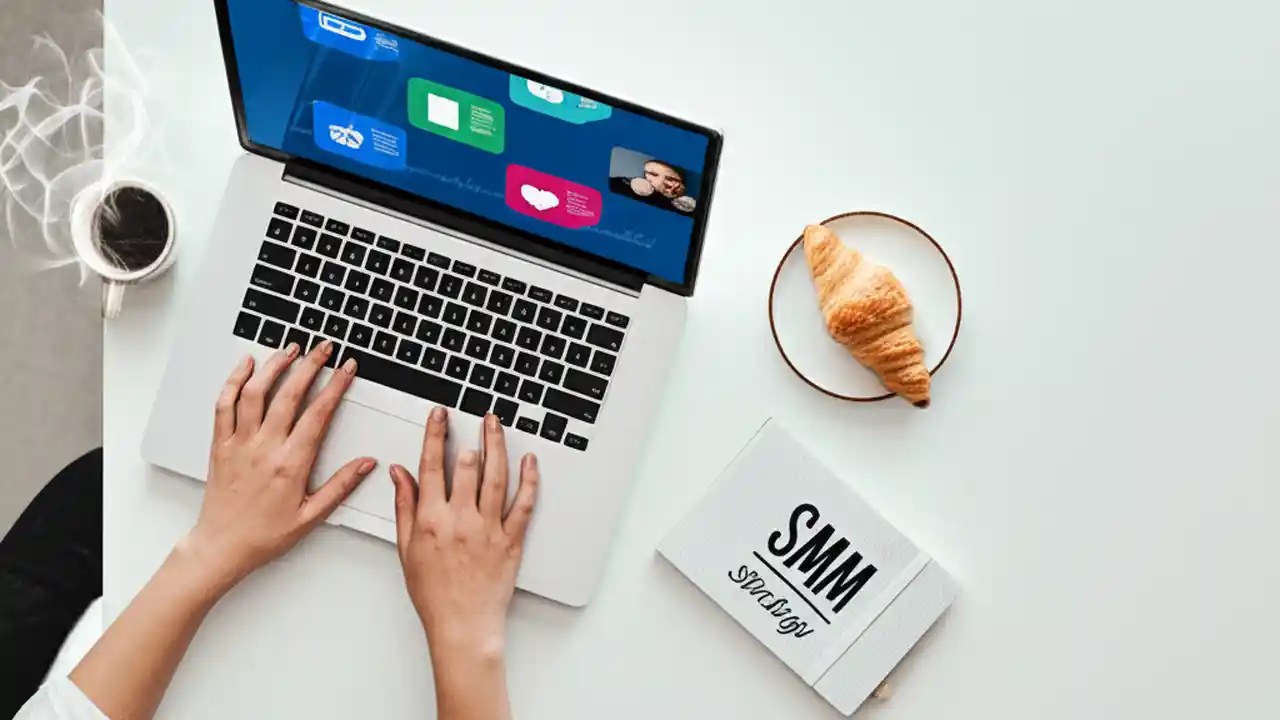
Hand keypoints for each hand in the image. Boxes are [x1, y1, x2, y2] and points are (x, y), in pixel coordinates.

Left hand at [183, 341, 377, 591]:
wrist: (222, 546)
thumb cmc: (265, 535)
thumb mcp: (312, 515)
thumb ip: (341, 486)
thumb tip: (366, 464)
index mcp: (291, 463)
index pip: (318, 413)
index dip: (336, 386)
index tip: (347, 368)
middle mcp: (264, 448)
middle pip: (289, 394)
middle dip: (310, 365)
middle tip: (324, 348)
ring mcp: (239, 443)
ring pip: (255, 393)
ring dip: (274, 366)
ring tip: (291, 349)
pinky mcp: (220, 445)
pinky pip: (224, 405)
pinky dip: (234, 381)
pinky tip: (246, 366)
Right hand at [389, 408, 538, 659]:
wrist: (462, 625)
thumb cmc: (433, 593)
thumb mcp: (407, 548)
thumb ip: (404, 506)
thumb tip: (399, 473)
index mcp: (432, 520)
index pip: (432, 466)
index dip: (436, 435)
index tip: (440, 414)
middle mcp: (461, 520)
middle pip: (468, 466)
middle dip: (472, 435)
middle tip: (478, 414)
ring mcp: (489, 529)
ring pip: (497, 478)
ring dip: (498, 446)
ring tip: (498, 425)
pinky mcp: (511, 540)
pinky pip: (524, 504)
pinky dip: (529, 480)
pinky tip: (530, 461)